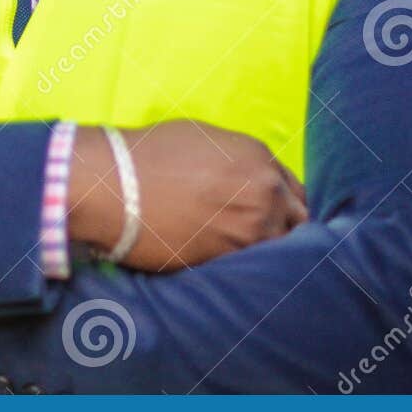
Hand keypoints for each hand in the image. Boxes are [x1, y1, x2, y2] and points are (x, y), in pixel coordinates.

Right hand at [67, 121, 306, 272]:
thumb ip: (240, 162)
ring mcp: (249, 232)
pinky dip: (242, 271)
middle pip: (298, 224)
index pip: (296, 192)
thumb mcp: (203, 140)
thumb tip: (250, 180)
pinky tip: (225, 266)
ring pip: (277, 252)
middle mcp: (264, 194)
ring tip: (243, 256)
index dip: (283, 205)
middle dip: (284, 231)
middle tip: (260, 238)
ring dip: (265, 255)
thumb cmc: (147, 155)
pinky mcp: (227, 263)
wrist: (112, 185)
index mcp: (259, 160)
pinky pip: (248, 271)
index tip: (272, 215)